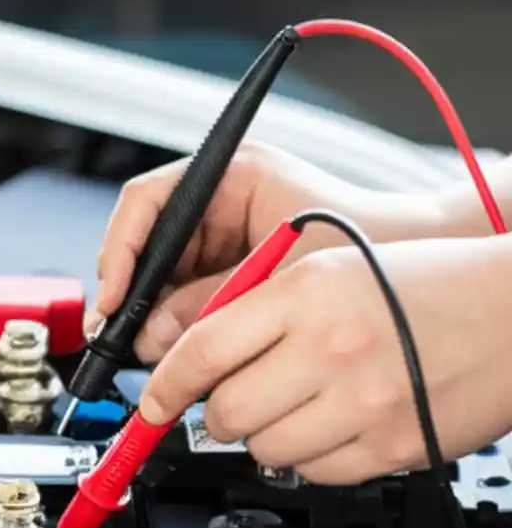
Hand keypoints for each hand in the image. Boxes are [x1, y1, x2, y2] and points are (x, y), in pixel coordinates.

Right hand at [89, 141, 452, 361]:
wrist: (414, 260)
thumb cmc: (368, 244)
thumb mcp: (281, 275)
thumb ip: (214, 303)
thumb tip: (156, 336)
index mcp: (231, 174)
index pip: (148, 201)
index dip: (121, 249)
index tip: (114, 296)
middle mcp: (216, 201)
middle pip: (145, 245)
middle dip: (131, 294)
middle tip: (123, 338)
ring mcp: (218, 235)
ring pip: (157, 277)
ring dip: (152, 316)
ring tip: (157, 353)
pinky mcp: (223, 270)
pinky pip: (181, 298)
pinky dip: (177, 326)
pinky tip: (179, 351)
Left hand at [138, 236, 511, 484]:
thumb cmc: (428, 284)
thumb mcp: (331, 266)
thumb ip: (258, 308)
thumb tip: (193, 358)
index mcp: (307, 295)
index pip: (202, 351)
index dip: (164, 385)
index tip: (151, 402)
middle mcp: (331, 349)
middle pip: (226, 412)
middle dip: (217, 413)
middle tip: (235, 399)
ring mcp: (364, 404)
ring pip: (265, 450)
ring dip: (265, 436)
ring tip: (299, 404)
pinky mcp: (392, 447)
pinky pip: (315, 473)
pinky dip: (311, 457)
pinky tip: (335, 422)